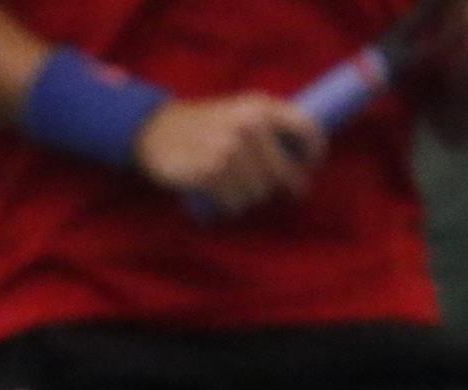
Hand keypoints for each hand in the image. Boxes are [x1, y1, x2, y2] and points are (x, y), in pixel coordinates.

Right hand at [136, 95, 324, 216]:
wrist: (153, 129)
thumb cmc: (208, 125)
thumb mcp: (242, 112)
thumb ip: (275, 126)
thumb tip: (311, 158)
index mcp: (261, 106)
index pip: (309, 131)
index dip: (314, 153)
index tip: (308, 165)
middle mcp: (248, 125)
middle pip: (287, 176)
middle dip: (279, 186)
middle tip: (265, 184)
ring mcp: (229, 149)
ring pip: (262, 194)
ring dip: (250, 196)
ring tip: (232, 181)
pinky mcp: (210, 171)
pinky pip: (236, 204)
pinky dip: (229, 204)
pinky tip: (218, 191)